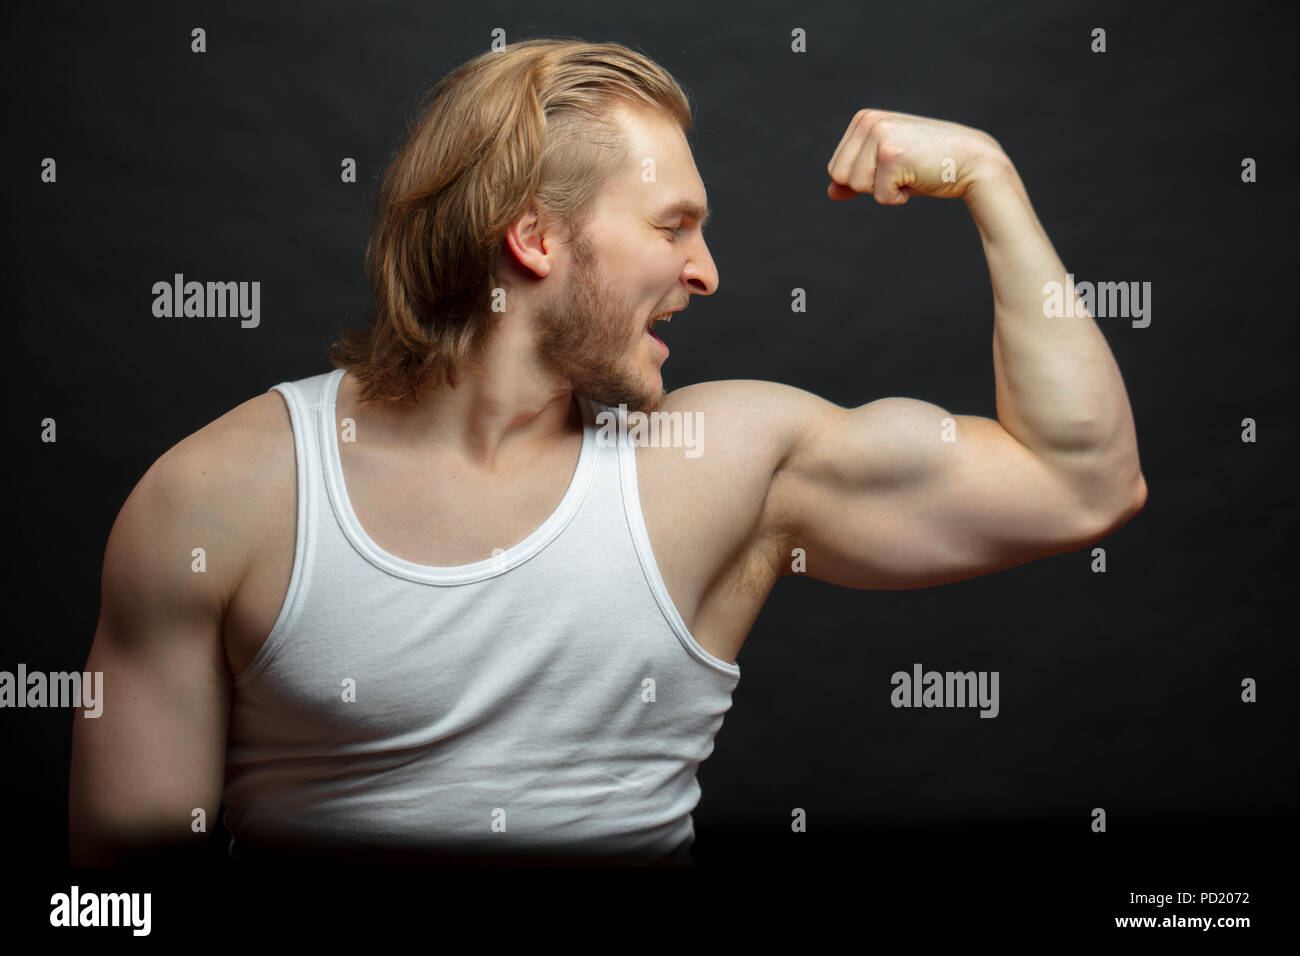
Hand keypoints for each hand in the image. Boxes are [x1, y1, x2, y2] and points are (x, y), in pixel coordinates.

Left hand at [825, 109, 1005, 203]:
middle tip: (900, 171)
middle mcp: (869, 121)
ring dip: (884, 190)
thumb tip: (831, 193)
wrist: (973, 160)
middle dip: (869, 185)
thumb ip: (857, 176)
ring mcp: (880, 136)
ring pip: (856, 186)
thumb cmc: (929, 164)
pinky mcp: (892, 155)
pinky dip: (898, 198)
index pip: (836, 168)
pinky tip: (918, 177)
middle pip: (840, 176)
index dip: (863, 178)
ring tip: (909, 172)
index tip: (892, 166)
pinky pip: (879, 196)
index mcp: (863, 119)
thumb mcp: (886, 168)